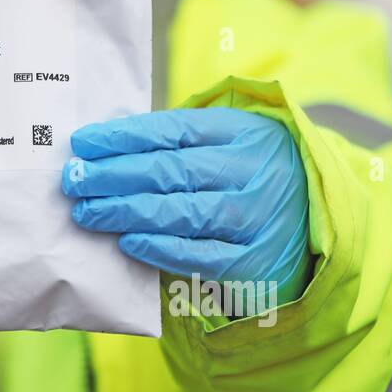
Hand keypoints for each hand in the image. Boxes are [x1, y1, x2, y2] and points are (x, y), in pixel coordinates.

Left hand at [61, 107, 310, 304]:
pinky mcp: (255, 262)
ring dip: (125, 211)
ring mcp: (257, 218)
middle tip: (73, 179)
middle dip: (113, 174)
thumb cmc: (251, 179)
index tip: (83, 143)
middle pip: (171, 170)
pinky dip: (159, 248)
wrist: (319, 226)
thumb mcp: (233, 146)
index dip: (124, 136)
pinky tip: (127, 241)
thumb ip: (183, 144)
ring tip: (87, 211)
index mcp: (246, 133)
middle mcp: (254, 172)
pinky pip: (199, 255)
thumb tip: (106, 149)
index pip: (174, 130)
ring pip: (181, 211)